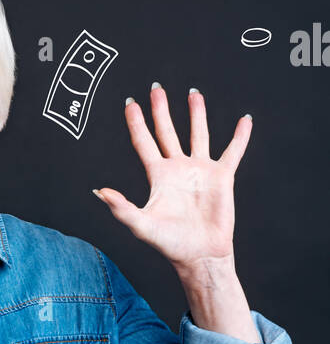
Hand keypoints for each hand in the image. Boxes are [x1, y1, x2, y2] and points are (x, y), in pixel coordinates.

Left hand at [93, 85, 251, 271]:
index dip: (136, 122)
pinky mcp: (222, 177)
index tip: (130, 103)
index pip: (144, 142)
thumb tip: (99, 192)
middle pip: (167, 131)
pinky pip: (232, 152)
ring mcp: (200, 171)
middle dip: (162, 110)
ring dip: (196, 114)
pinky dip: (240, 136)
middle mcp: (178, 169)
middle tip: (156, 88)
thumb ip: (121, 208)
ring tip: (194, 93)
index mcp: (158, 176)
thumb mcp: (141, 225)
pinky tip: (245, 120)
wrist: (200, 255)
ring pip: (198, 134)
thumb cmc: (170, 243)